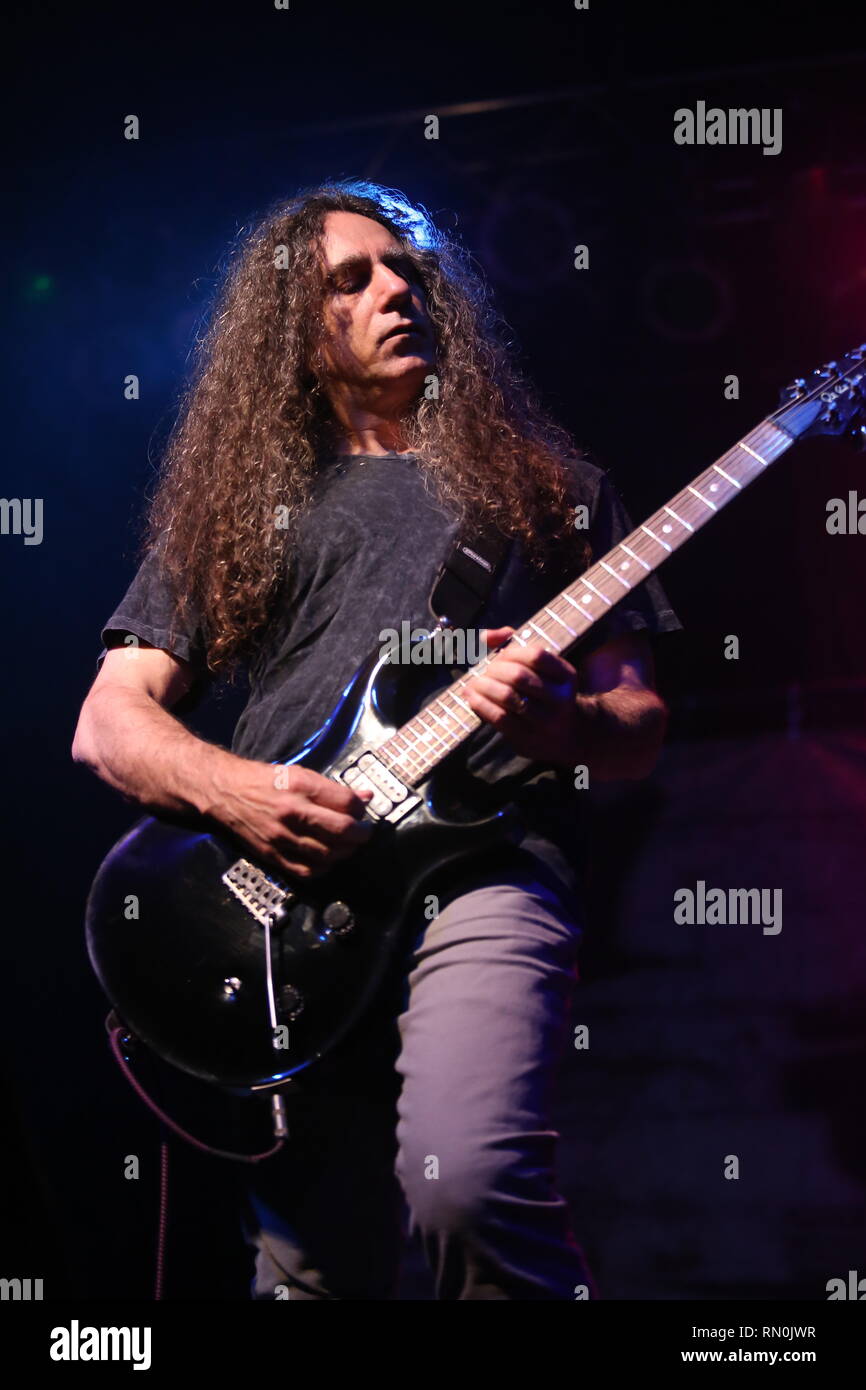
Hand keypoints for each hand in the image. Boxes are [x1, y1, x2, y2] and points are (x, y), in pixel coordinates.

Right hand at [207, 758, 374, 878]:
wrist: (225, 793)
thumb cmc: (263, 781)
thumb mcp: (299, 774)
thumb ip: (332, 789)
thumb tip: (364, 798)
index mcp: (301, 786)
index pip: (347, 803)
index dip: (362, 808)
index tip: (362, 810)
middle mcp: (292, 812)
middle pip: (342, 831)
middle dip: (361, 833)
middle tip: (364, 832)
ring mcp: (282, 837)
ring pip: (329, 854)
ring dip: (346, 852)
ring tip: (347, 845)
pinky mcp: (273, 855)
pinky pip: (307, 871)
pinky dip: (324, 868)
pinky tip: (327, 858)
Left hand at [464, 626, 583, 765]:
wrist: (564, 737)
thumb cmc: (544, 694)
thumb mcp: (542, 670)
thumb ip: (515, 644)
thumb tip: (488, 636)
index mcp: (566, 676)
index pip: (536, 655)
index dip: (512, 652)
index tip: (500, 656)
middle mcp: (560, 699)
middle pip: (518, 675)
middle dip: (494, 670)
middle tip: (485, 672)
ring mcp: (545, 721)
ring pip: (507, 697)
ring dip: (483, 686)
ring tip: (473, 684)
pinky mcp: (528, 738)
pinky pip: (499, 717)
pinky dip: (480, 704)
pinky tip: (472, 698)